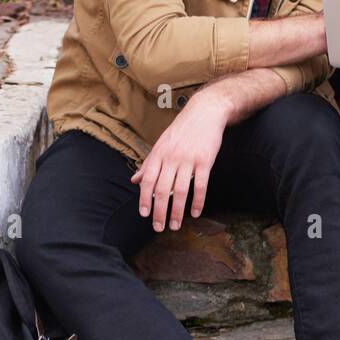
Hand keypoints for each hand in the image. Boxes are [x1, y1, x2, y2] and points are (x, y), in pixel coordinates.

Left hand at [130, 91, 228, 231]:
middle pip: (163, 190)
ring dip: (177, 211)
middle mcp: (171, 158)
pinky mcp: (205, 161)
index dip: (145, 199)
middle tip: (159, 227)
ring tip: (175, 225)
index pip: (148, 181)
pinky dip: (198, 201)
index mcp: (158, 154)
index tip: (145, 214)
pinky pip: (201, 185)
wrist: (205, 112)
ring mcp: (189, 159)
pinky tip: (196, 213)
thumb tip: (134, 180)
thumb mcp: (161, 144)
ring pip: (181, 190)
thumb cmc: (182, 130)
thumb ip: (149, 163)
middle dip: (159, 211)